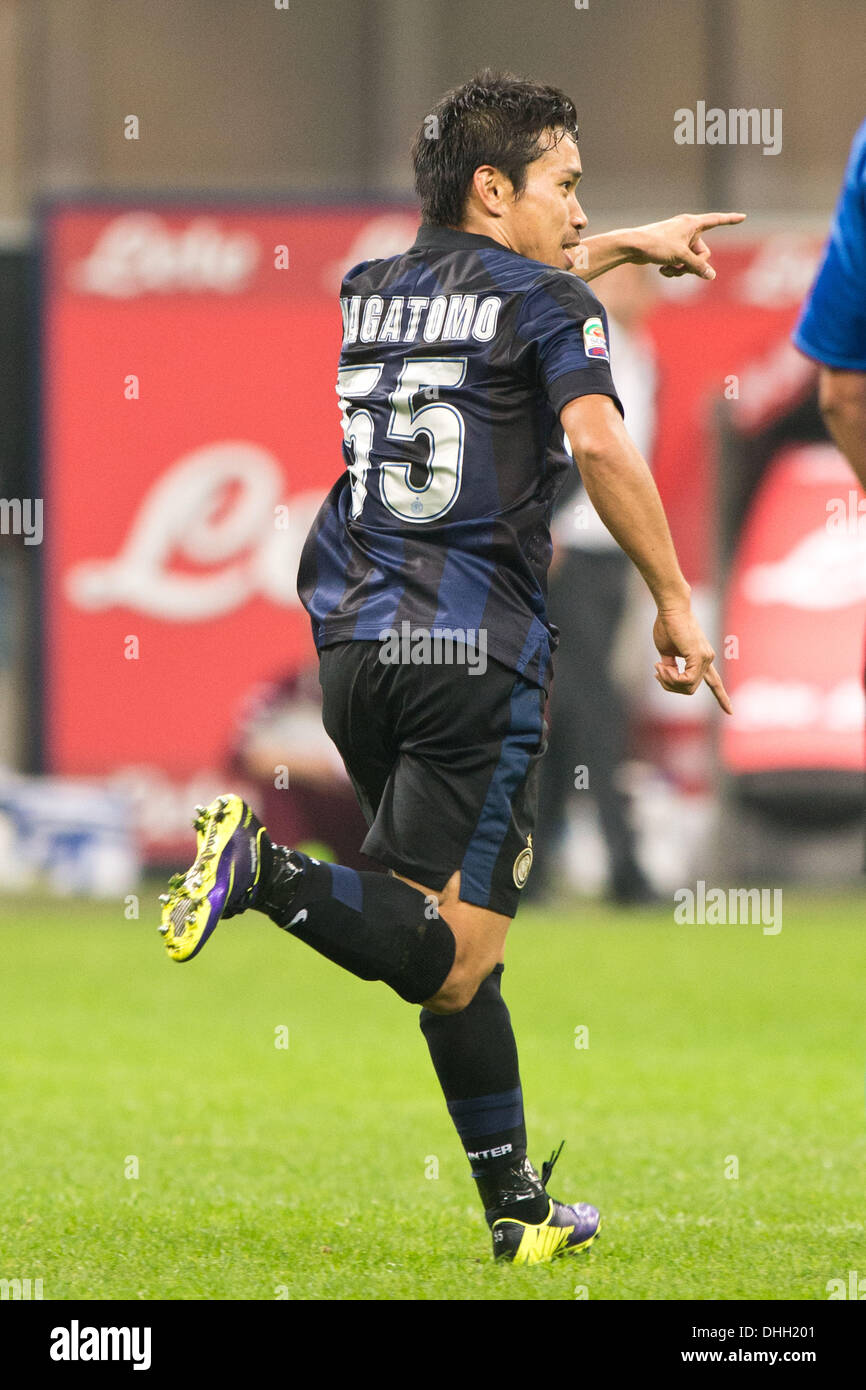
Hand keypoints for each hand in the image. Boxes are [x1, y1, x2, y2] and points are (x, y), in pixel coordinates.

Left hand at [631, 212, 745, 280]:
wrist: (632, 246)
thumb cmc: (656, 245)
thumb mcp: (681, 257)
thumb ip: (698, 266)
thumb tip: (712, 276)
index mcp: (693, 223)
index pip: (717, 220)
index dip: (730, 220)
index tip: (743, 217)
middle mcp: (687, 228)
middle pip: (703, 252)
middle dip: (694, 264)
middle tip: (682, 268)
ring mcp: (678, 239)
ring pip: (691, 259)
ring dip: (682, 269)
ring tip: (669, 270)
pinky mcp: (669, 248)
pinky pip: (680, 261)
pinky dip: (674, 268)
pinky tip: (662, 270)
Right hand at [652, 607, 732, 713]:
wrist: (671, 608)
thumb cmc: (667, 625)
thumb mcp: (666, 651)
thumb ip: (669, 666)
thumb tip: (666, 677)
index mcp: (702, 658)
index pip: (716, 683)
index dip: (722, 698)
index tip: (730, 712)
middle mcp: (707, 659)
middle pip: (690, 689)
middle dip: (670, 686)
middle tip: (657, 672)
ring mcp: (705, 657)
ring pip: (688, 687)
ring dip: (669, 682)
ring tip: (658, 667)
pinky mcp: (699, 656)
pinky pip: (686, 680)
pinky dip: (672, 678)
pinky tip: (663, 666)